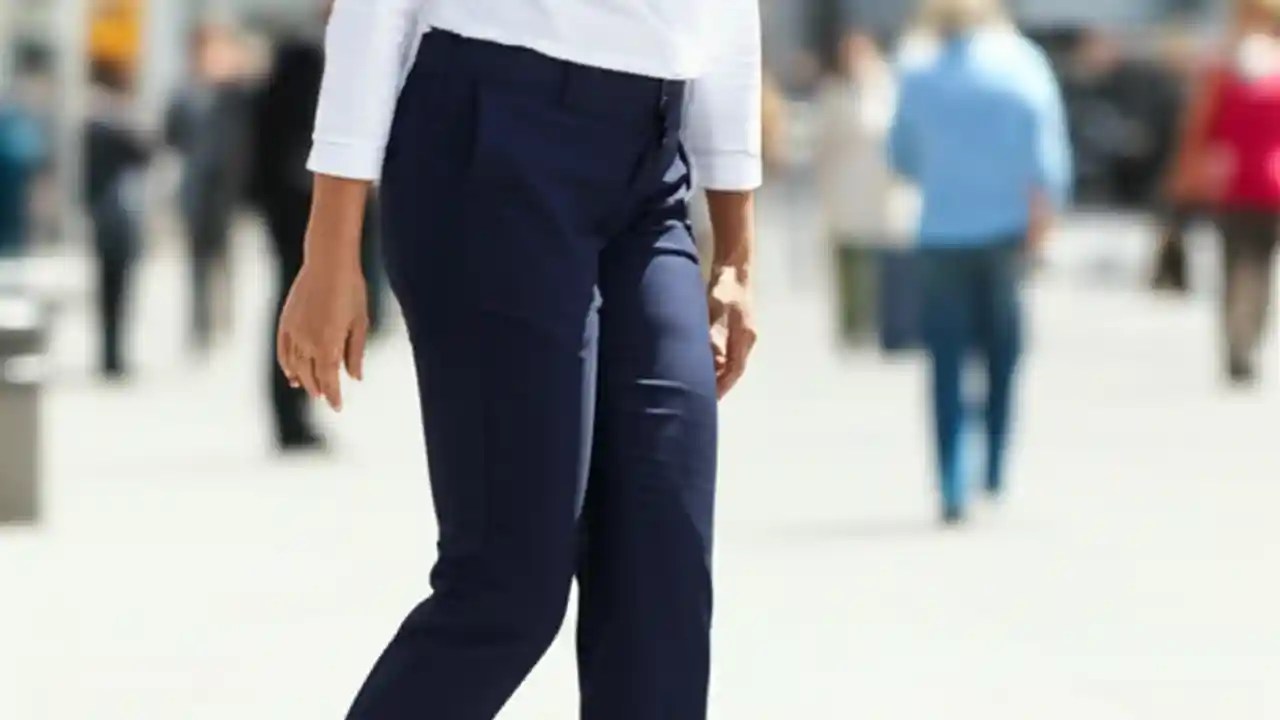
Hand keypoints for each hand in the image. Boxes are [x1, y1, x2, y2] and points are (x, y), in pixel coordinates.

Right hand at [277, 258, 368, 411]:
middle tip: (326, 398)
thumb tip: (354, 378)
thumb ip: (355, 352)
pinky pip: (283, 349)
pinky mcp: (286, 321)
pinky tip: (290, 373)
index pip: (329, 380)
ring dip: (302, 379)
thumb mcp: (360, 322)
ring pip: (295, 365)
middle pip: (311, 375)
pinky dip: (286, 363)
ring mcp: (294, 331)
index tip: (337, 407)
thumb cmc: (351, 290)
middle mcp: (308, 342)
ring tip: (308, 389)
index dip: (333, 395)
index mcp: (328, 344)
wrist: (328, 262)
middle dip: (319, 389)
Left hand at [707, 264, 756, 398]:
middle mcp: (746, 340)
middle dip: (720, 385)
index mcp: (745, 338)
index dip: (722, 387)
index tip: (708, 400)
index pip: (734, 371)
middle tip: (702, 399)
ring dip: (718, 375)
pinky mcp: (736, 329)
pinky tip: (706, 366)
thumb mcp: (716, 310)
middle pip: (734, 370)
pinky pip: (728, 353)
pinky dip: (718, 364)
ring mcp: (743, 335)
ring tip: (702, 387)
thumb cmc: (724, 288)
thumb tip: (716, 363)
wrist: (734, 269)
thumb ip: (715, 336)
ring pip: (731, 362)